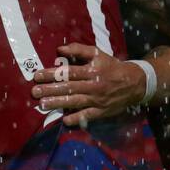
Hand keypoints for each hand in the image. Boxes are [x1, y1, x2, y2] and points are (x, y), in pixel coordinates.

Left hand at [30, 43, 148, 126]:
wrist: (134, 83)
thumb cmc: (111, 67)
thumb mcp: (98, 54)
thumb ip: (79, 50)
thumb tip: (60, 49)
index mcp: (92, 70)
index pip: (69, 72)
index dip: (52, 74)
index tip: (37, 75)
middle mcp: (93, 85)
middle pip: (69, 87)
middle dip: (50, 90)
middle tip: (35, 92)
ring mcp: (97, 100)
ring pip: (75, 102)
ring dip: (58, 103)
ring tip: (43, 104)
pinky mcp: (101, 111)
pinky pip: (88, 116)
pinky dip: (77, 118)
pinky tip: (65, 120)